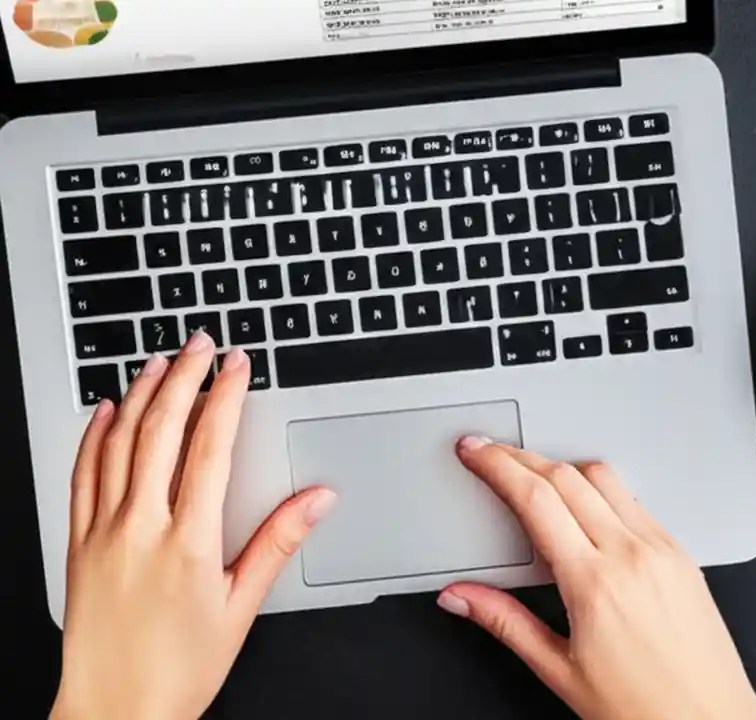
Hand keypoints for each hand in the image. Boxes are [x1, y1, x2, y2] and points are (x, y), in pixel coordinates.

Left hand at [52, 333, 335, 719]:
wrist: (113, 711)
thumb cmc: (178, 668)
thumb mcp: (242, 608)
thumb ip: (278, 543)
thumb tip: (316, 499)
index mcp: (189, 542)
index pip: (210, 447)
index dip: (226, 397)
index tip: (238, 366)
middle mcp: (141, 528)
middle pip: (162, 431)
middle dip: (184, 378)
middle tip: (201, 344)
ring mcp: (102, 532)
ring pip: (119, 444)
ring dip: (140, 395)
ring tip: (160, 362)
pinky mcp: (76, 544)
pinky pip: (82, 475)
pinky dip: (94, 436)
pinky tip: (106, 411)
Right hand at [440, 438, 755, 719]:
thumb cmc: (646, 709)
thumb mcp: (559, 671)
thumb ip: (505, 623)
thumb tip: (461, 597)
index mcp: (595, 583)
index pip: (536, 499)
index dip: (497, 466)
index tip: (476, 453)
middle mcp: (633, 555)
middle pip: (566, 476)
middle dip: (520, 456)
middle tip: (491, 452)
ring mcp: (663, 550)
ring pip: (606, 478)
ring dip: (564, 467)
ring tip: (534, 475)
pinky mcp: (683, 555)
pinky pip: (638, 502)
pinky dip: (604, 492)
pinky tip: (588, 508)